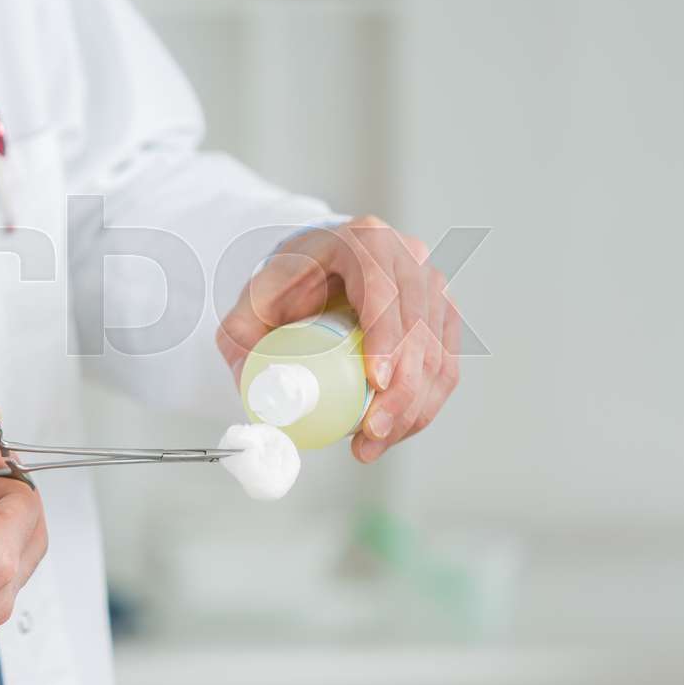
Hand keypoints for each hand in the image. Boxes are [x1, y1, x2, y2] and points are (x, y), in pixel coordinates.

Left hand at [216, 216, 460, 461]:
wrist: (312, 268)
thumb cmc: (284, 284)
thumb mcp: (250, 303)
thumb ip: (237, 338)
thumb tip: (256, 390)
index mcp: (361, 240)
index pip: (383, 290)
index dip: (386, 337)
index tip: (375, 382)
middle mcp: (406, 255)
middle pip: (418, 328)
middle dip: (401, 391)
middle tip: (371, 433)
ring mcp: (432, 284)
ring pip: (438, 352)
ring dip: (415, 408)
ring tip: (375, 444)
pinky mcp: (443, 314)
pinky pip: (445, 364)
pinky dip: (425, 403)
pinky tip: (396, 431)